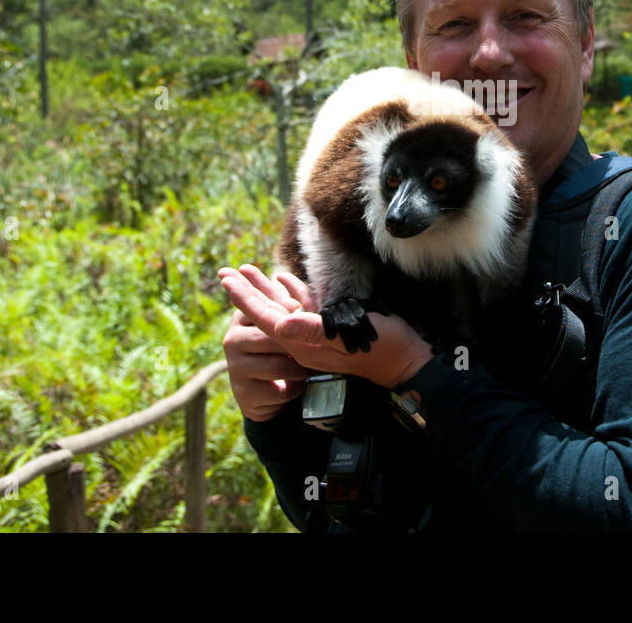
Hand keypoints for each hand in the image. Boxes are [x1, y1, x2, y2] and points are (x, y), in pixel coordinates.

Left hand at [219, 264, 433, 391]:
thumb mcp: (348, 338)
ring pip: (283, 309)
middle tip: (225, 273)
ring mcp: (317, 337)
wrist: (407, 362)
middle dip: (246, 292)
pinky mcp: (329, 331)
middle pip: (269, 313)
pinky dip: (291, 293)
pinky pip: (302, 310)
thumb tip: (280, 324)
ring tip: (246, 271)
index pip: (267, 320)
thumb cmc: (383, 349)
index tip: (227, 281)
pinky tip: (283, 280)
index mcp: (305, 346)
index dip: (246, 300)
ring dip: (264, 289)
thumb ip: (313, 332)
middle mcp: (306, 342)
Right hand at [220, 265, 313, 421]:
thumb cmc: (280, 351)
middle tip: (311, 348)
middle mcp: (233, 340)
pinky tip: (295, 385)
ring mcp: (236, 367)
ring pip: (277, 364)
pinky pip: (279, 389)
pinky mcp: (245, 392)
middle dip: (295, 345)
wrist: (270, 394)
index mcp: (243, 318)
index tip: (278, 301)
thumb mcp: (285, 326)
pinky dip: (295, 388)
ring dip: (298, 368)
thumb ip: (285, 301)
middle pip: (271, 337)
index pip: (259, 305)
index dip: (271, 304)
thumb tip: (281, 276)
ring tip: (305, 368)